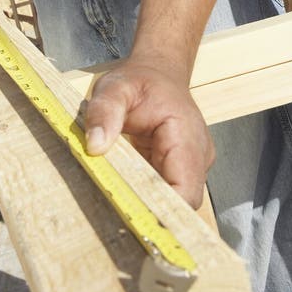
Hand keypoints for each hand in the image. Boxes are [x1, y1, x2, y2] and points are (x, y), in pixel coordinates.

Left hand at [84, 58, 214, 208]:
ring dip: (148, 208)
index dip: (163, 212)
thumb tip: (95, 146)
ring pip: (174, 203)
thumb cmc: (139, 80)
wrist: (157, 72)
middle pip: (181, 204)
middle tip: (114, 218)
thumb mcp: (115, 88)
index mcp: (187, 136)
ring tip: (115, 208)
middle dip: (152, 215)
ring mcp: (191, 166)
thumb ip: (104, 112)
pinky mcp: (178, 171)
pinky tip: (122, 197)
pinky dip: (146, 199)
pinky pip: (166, 194)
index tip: (131, 217)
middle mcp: (197, 156)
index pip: (186, 190)